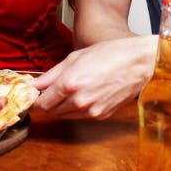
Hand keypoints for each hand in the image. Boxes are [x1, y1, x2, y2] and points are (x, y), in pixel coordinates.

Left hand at [32, 36, 154, 118]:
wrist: (138, 64)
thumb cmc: (110, 55)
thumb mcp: (74, 58)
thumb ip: (51, 75)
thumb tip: (34, 84)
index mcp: (69, 84)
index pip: (41, 103)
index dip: (34, 100)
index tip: (33, 95)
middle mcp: (78, 101)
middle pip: (51, 111)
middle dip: (47, 102)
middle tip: (48, 92)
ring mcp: (91, 111)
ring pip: (65, 115)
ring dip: (61, 106)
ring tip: (68, 90)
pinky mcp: (101, 116)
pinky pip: (81, 116)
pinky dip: (77, 108)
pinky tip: (83, 94)